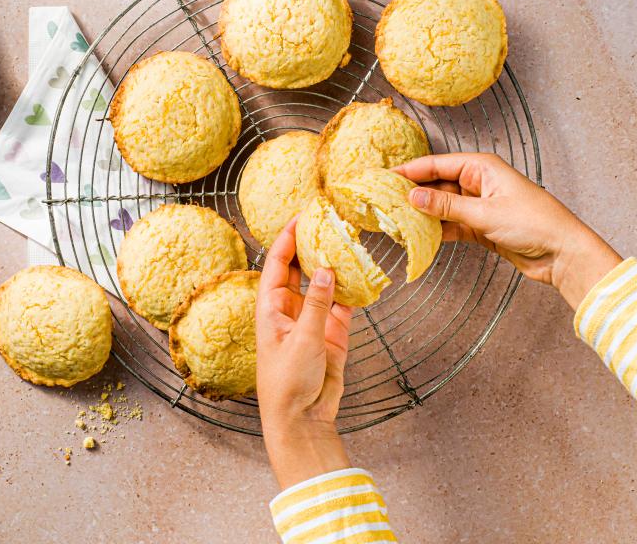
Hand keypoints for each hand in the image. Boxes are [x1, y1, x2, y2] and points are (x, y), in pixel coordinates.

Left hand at [256, 216, 353, 488]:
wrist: (302, 420)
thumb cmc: (288, 381)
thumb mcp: (303, 340)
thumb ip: (318, 304)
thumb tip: (327, 269)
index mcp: (271, 308)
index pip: (277, 265)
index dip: (286, 239)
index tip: (299, 216)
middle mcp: (290, 310)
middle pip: (301, 270)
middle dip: (313, 247)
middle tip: (329, 222)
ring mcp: (312, 322)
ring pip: (325, 286)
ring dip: (335, 267)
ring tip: (350, 241)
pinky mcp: (332, 336)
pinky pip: (343, 307)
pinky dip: (353, 292)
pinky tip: (365, 275)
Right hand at [394, 153, 621, 308]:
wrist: (563, 255)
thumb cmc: (535, 223)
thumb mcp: (485, 213)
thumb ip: (446, 205)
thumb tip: (412, 196)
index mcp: (482, 167)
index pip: (436, 164)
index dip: (409, 171)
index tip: (383, 177)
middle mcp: (479, 183)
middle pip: (437, 184)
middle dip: (412, 193)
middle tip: (384, 202)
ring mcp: (480, 205)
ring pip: (442, 206)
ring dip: (423, 214)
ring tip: (396, 220)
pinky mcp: (482, 227)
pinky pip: (452, 225)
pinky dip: (437, 231)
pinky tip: (420, 237)